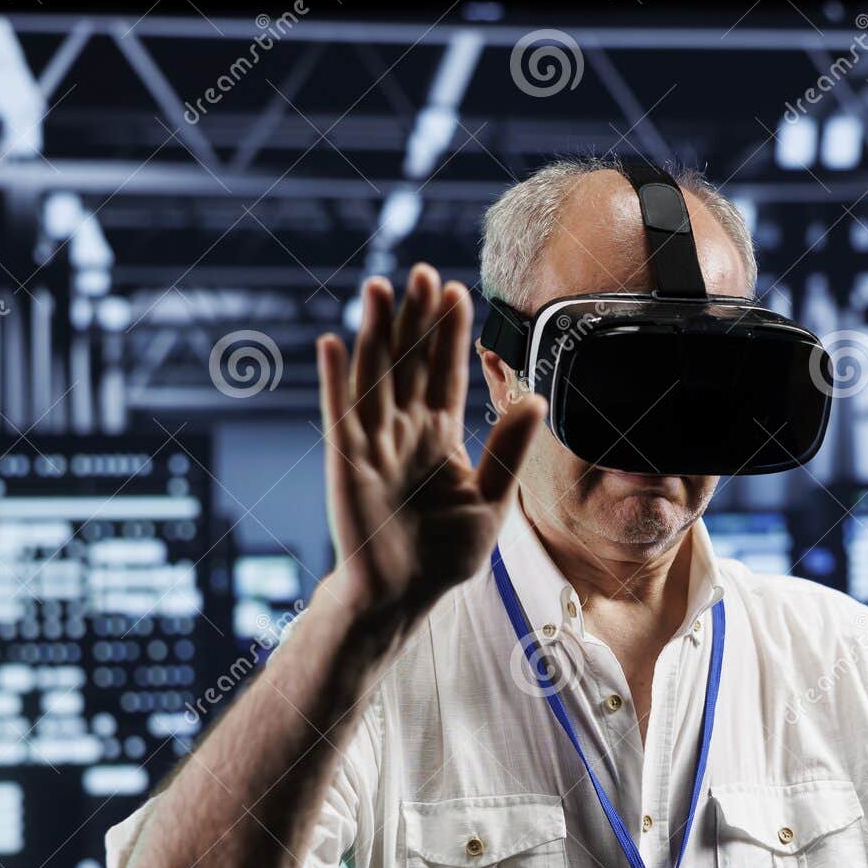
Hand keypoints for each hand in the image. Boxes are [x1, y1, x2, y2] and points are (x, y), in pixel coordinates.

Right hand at [316, 264, 544, 634]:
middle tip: (424, 273)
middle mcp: (405, 431)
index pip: (445, 373)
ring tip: (381, 287)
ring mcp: (373, 442)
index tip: (459, 293)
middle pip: (410, 362)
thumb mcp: (491, 501)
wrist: (404, 594)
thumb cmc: (445, 553)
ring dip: (375, 332)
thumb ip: (507, 451)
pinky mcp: (346, 461)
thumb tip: (534, 399)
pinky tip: (334, 341)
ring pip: (375, 376)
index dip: (450, 335)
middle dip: (416, 319)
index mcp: (439, 436)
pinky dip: (336, 379)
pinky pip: (341, 413)